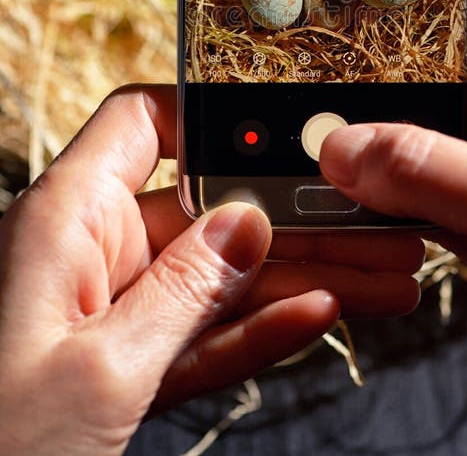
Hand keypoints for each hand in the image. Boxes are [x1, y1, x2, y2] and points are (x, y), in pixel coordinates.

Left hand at [0, 85, 422, 454]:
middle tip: (373, 227)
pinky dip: (260, 327)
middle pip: (210, 206)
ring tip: (380, 277)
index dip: (211, 115)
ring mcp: (114, 306)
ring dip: (300, 278)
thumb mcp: (99, 370)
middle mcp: (94, 249)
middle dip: (296, 218)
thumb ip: (182, 291)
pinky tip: (319, 314)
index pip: (143, 123)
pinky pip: (205, 331)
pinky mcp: (128, 360)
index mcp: (68, 218)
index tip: (284, 132)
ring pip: (220, 275)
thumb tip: (248, 222)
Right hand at [320, 0, 466, 433]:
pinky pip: (440, 186)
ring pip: (444, 124)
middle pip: (459, 51)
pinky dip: (399, 190)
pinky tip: (355, 192)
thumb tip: (340, 148)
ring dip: (389, 133)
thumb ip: (425, 170)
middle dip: (395, 59)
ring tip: (325, 128)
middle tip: (326, 57)